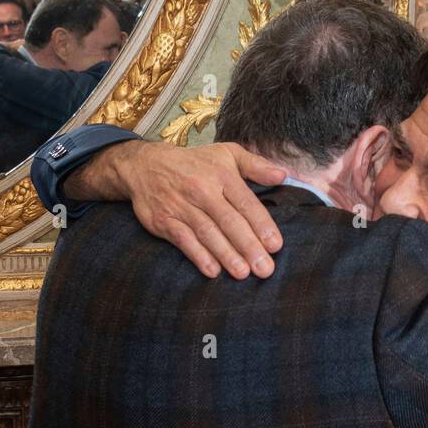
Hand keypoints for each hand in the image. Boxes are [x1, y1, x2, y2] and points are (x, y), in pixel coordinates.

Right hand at [100, 139, 286, 278]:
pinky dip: (197, 255)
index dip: (261, 225)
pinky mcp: (164, 220)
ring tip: (243, 273)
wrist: (145, 164)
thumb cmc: (194, 163)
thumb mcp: (226, 154)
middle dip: (248, 246)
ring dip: (226, 254)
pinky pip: (183, 240)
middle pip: (229, 221)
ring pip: (207, 232)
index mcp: (222, 175)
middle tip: (265, 269)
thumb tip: (283, 174)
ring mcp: (181, 206)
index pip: (246, 202)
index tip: (275, 245)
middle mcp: (202, 190)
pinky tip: (212, 270)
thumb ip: (256, 165)